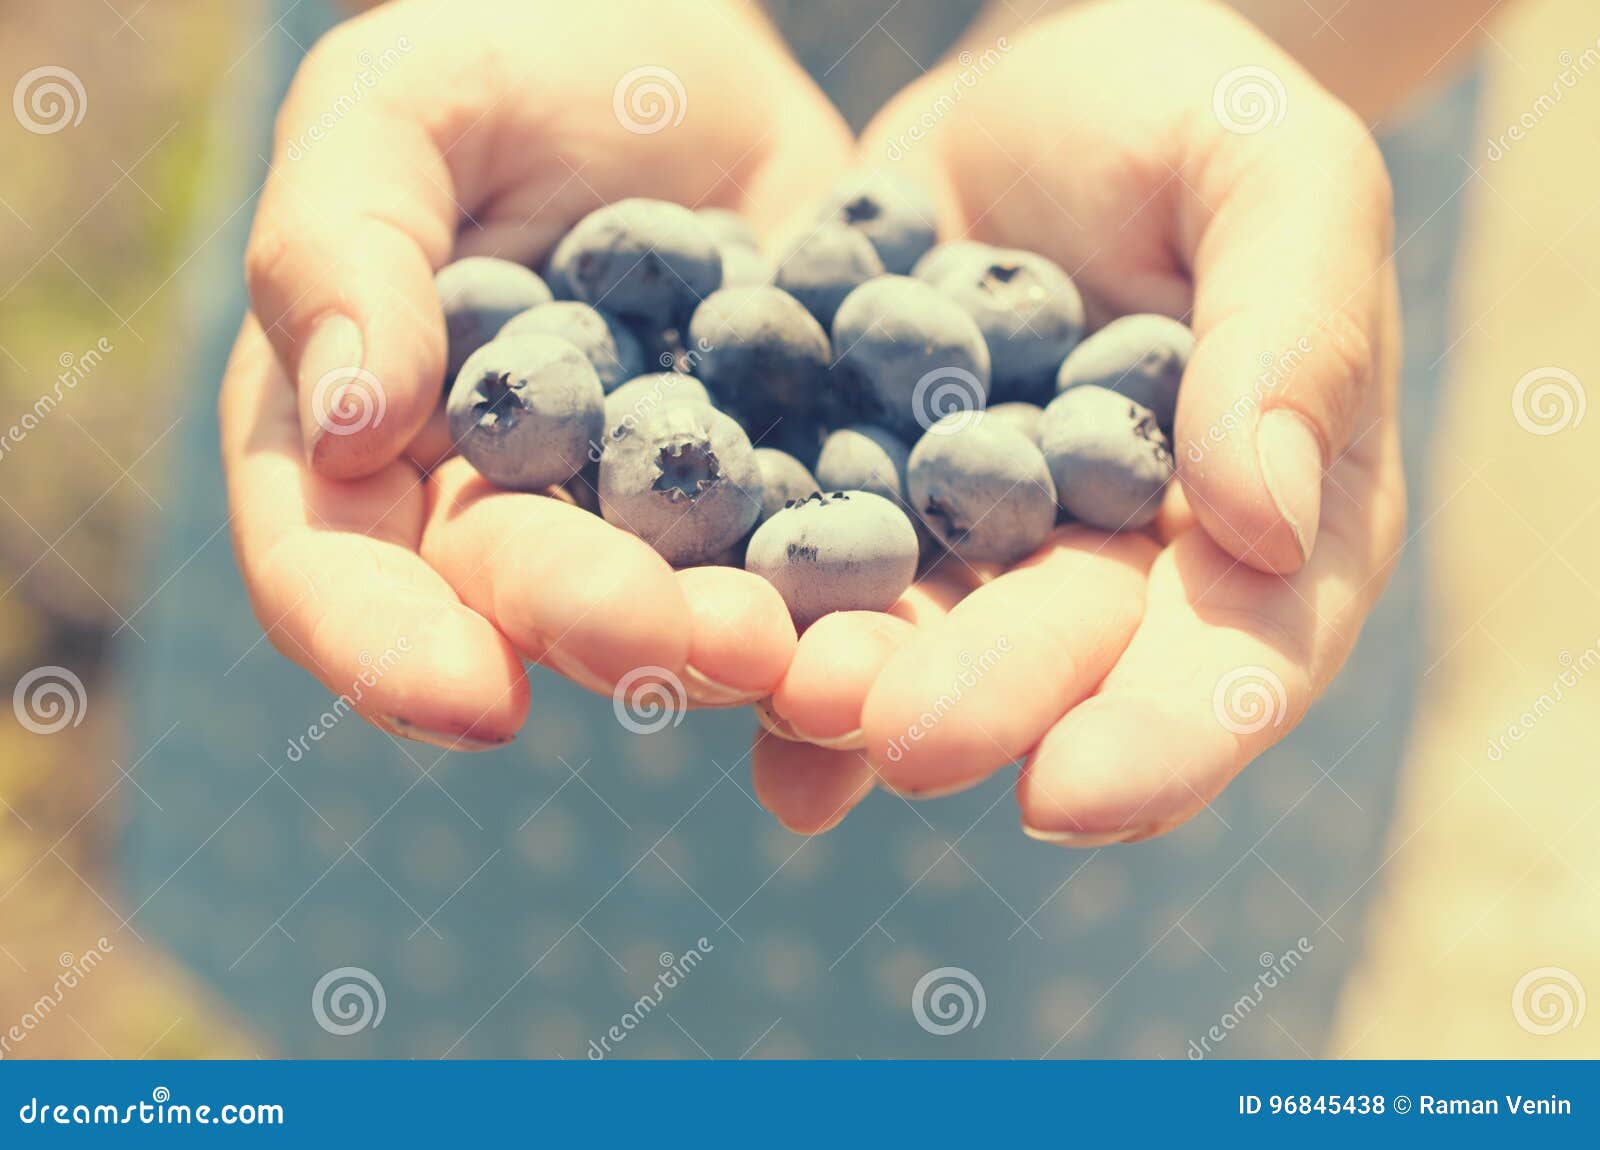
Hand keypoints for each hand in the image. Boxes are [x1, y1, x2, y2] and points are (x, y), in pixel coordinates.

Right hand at [228, 0, 851, 745]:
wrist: (682, 47)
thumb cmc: (506, 61)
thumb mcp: (398, 105)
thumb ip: (339, 246)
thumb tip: (344, 430)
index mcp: (366, 438)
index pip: (335, 568)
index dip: (385, 644)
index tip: (472, 697)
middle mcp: (502, 503)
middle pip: (522, 600)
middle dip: (591, 630)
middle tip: (663, 640)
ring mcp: (647, 514)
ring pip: (675, 608)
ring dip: (730, 644)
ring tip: (791, 651)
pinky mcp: (772, 487)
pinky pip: (807, 555)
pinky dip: (848, 601)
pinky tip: (900, 627)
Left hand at [753, 0, 1403, 842]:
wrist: (1032, 87)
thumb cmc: (1188, 112)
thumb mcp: (1276, 174)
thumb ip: (1294, 331)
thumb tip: (1268, 523)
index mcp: (1271, 517)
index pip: (1243, 650)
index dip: (1169, 733)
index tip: (1074, 795)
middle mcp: (1127, 563)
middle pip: (1065, 657)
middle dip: (989, 705)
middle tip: (905, 742)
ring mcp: (988, 542)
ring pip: (929, 636)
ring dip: (859, 688)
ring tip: (792, 697)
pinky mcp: (874, 498)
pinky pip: (823, 574)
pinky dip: (774, 628)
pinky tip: (709, 670)